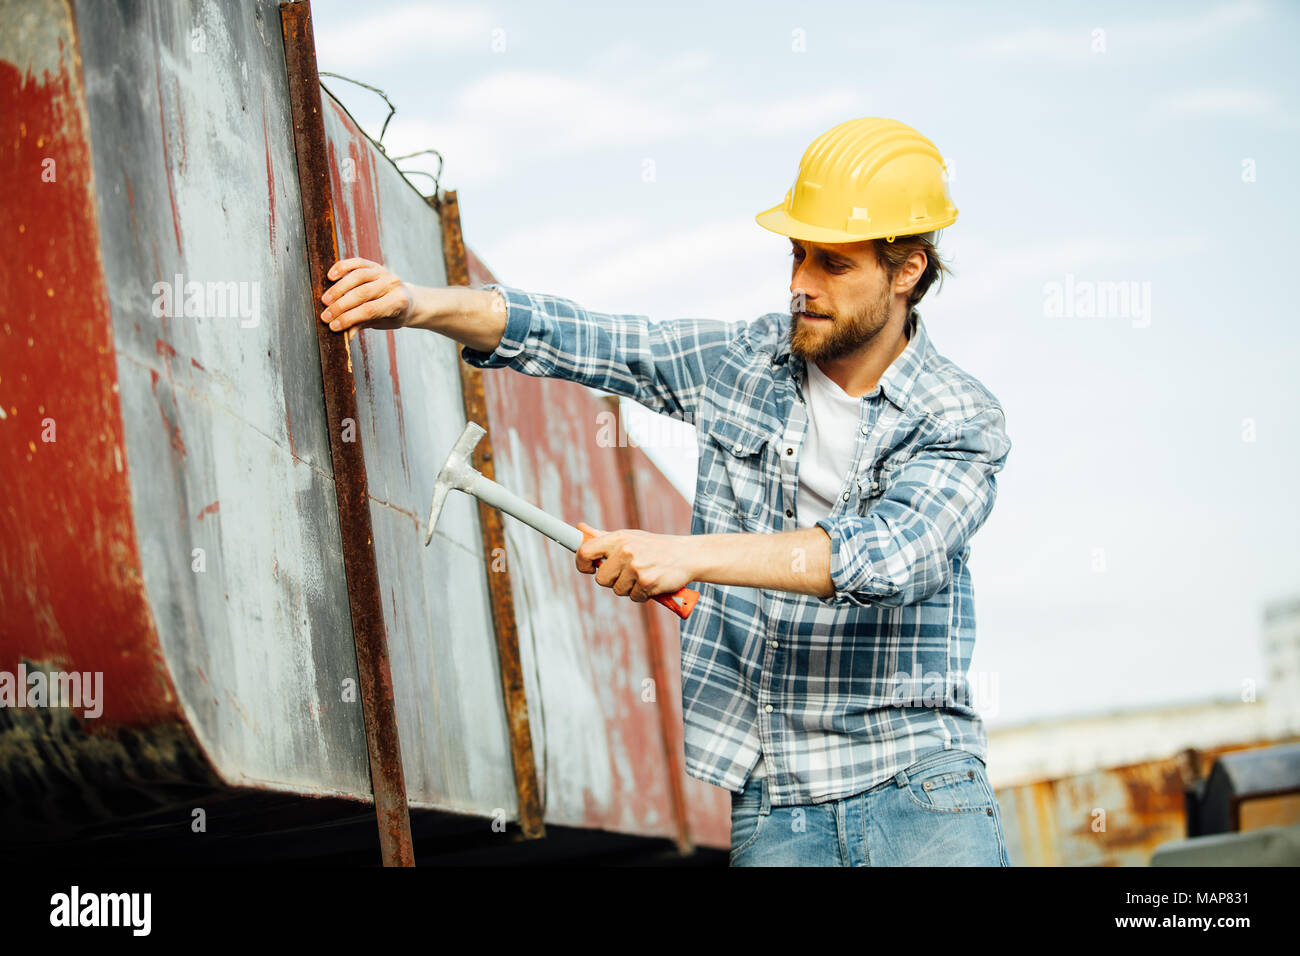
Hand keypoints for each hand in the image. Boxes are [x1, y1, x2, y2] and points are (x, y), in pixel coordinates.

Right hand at [319, 257, 414, 332]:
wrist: (407, 300)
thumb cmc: (392, 315)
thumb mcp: (382, 323)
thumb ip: (363, 325)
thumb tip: (346, 335)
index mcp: (398, 302)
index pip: (369, 310)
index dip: (349, 318)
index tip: (333, 326)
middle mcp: (392, 284)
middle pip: (361, 294)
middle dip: (340, 306)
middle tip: (325, 316)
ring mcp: (384, 272)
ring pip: (357, 276)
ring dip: (338, 289)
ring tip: (325, 300)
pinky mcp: (374, 264)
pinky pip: (356, 262)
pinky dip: (342, 267)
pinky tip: (330, 276)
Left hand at [575, 522, 696, 602]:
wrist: (687, 555)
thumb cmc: (655, 547)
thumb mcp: (630, 537)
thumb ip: (604, 536)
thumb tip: (580, 529)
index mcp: (618, 538)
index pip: (585, 551)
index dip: (581, 563)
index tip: (588, 568)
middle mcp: (625, 551)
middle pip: (601, 579)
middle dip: (612, 580)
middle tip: (627, 573)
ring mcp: (636, 567)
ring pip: (617, 590)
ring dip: (629, 588)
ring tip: (643, 575)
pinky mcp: (646, 582)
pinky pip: (634, 597)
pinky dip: (643, 594)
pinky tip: (652, 583)